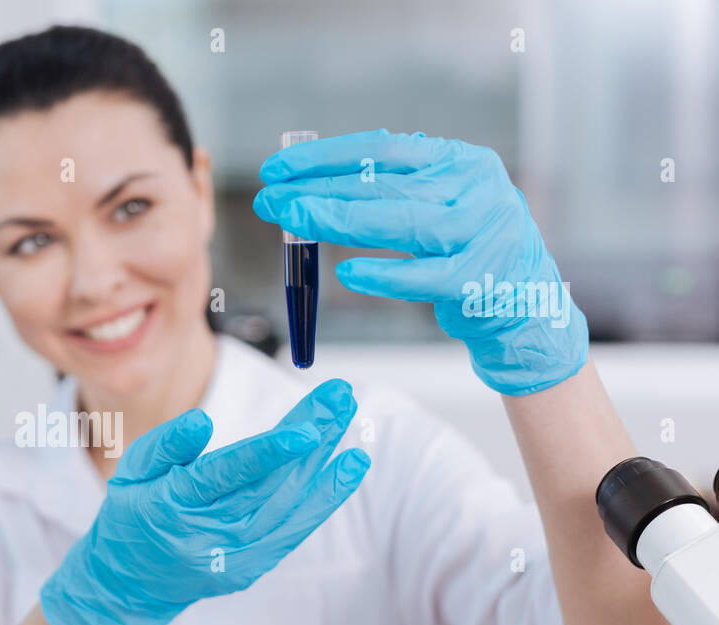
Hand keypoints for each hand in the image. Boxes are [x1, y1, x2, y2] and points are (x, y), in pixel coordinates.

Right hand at [40, 379, 369, 624]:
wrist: (129, 585)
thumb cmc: (132, 515)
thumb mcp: (131, 472)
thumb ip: (166, 444)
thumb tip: (203, 422)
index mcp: (174, 506)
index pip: (228, 475)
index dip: (270, 452)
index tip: (308, 430)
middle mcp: (208, 535)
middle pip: (270, 483)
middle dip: (312, 439)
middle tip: (341, 398)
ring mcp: (233, 557)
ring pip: (289, 508)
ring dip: (326, 468)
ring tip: (354, 430)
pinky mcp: (251, 568)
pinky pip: (293, 530)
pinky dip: (323, 500)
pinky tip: (346, 470)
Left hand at [253, 129, 588, 395]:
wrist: (525, 304)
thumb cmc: (466, 250)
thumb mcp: (439, 204)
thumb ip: (390, 191)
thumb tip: (310, 187)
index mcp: (461, 161)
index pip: (382, 149)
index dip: (325, 157)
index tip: (279, 167)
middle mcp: (475, 189)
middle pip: (383, 185)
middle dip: (318, 190)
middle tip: (271, 199)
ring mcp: (480, 234)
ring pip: (400, 223)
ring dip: (339, 221)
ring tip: (293, 222)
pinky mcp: (476, 281)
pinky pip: (419, 277)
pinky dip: (380, 275)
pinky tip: (344, 273)